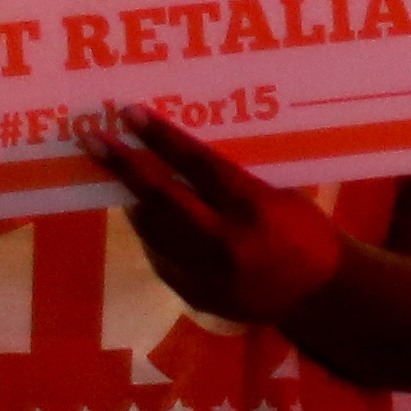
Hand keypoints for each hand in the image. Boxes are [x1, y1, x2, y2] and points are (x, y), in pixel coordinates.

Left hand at [75, 105, 350, 325]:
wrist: (317, 295)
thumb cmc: (306, 230)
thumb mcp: (281, 193)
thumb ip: (236, 178)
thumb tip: (184, 154)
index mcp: (255, 208)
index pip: (199, 165)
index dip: (162, 139)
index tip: (130, 114)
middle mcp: (225, 243)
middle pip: (163, 198)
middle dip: (124, 167)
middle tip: (94, 141)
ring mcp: (205, 275)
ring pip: (153, 230)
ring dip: (130, 199)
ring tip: (111, 171)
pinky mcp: (194, 296)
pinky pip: (159, 257)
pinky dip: (148, 232)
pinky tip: (141, 213)